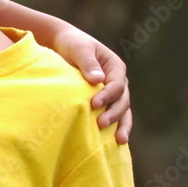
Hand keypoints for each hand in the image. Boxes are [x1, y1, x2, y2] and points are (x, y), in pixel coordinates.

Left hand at [53, 28, 131, 143]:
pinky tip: (114, 142)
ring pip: (122, 111)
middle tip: (101, 124)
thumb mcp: (79, 49)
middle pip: (123, 100)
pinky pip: (113, 115)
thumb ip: (87, 63)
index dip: (108, 95)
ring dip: (121, 125)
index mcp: (115, 67)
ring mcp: (113, 93)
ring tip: (118, 140)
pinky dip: (115, 127)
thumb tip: (98, 80)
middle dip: (114, 114)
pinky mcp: (104, 101)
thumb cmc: (72, 44)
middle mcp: (118, 81)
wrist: (64, 44)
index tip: (94, 104)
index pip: (117, 85)